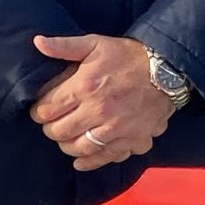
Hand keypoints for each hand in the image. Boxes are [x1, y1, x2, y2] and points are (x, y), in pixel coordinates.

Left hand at [29, 34, 177, 171]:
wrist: (167, 69)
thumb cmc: (127, 56)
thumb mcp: (94, 44)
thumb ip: (63, 46)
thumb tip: (37, 42)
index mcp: (85, 87)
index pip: (46, 111)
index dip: (38, 112)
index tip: (40, 111)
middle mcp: (99, 111)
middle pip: (59, 132)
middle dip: (50, 129)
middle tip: (52, 124)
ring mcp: (117, 128)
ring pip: (79, 148)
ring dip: (67, 145)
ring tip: (66, 137)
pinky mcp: (134, 139)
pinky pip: (107, 157)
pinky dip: (91, 162)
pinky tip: (80, 160)